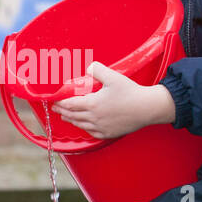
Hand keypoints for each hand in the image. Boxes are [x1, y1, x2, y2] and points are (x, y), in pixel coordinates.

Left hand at [51, 62, 175, 139]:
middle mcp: (94, 118)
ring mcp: (101, 127)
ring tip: (66, 117)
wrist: (147, 108)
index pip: (69, 104)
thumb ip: (97, 69)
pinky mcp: (108, 133)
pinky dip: (83, 128)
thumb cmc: (131, 92)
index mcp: (92, 104)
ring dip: (71, 120)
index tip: (54, 100)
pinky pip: (91, 132)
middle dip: (62, 111)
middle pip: (72, 115)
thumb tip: (87, 68)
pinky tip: (83, 125)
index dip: (60, 102)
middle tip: (55, 108)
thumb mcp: (113, 76)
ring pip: (80, 125)